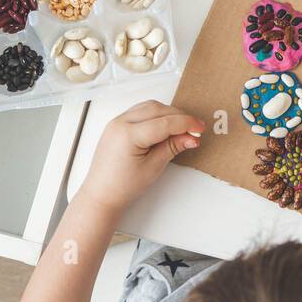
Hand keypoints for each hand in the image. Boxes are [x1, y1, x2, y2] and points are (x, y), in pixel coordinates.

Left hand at [76, 100, 204, 210]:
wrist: (101, 194)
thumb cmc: (123, 186)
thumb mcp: (153, 167)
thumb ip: (173, 147)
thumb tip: (191, 137)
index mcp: (128, 135)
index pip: (165, 122)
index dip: (186, 124)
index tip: (200, 128)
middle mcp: (120, 123)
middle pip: (157, 109)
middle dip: (179, 117)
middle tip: (195, 130)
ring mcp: (116, 122)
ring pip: (149, 107)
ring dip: (168, 113)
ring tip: (182, 128)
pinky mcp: (117, 125)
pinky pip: (140, 111)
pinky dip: (155, 115)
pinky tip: (165, 126)